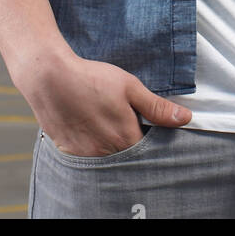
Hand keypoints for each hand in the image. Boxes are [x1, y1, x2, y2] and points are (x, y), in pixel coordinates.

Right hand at [15, 51, 192, 156]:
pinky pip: (86, 157)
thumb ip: (156, 107)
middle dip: (130, 144)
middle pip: (127, 156)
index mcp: (126, 137)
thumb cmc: (91, 79)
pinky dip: (91, 147)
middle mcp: (107, 153)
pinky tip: (89, 128)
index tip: (145, 126)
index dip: (149, 138)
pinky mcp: (69, 151)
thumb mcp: (130, 87)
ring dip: (111, 147)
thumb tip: (184, 118)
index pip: (147, 150)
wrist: (50, 78)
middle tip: (123, 123)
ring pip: (107, 158)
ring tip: (105, 123)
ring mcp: (86, 154)